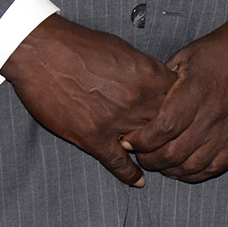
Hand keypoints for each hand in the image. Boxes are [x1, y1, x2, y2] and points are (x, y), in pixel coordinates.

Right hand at [2, 14, 174, 185]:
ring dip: (152, 152)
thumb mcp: (125, 50)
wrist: (44, 53)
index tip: (182, 115)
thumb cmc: (82, 46)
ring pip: (147, 146)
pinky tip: (138, 180)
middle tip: (172, 140)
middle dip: (171, 133)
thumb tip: (157, 84)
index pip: (180, 100)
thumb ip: (146, 71)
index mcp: (149, 75)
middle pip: (168, 125)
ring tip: (158, 158)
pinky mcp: (93, 138)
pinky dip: (129, 174)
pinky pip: (118, 163)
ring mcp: (116, 121)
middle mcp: (138, 100)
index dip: (183, 108)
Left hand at [123, 6, 227, 183]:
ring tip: (160, 161)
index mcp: (194, 93)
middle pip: (172, 154)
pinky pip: (214, 168)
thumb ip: (164, 82)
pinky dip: (194, 173)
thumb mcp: (187, 56)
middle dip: (149, 159)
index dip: (140, 141)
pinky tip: (184, 167)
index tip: (129, 139)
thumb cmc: (224, 49)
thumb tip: (145, 103)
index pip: (161, 130)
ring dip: (169, 169)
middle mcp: (211, 117)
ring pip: (191, 167)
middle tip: (140, 153)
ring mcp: (227, 131)